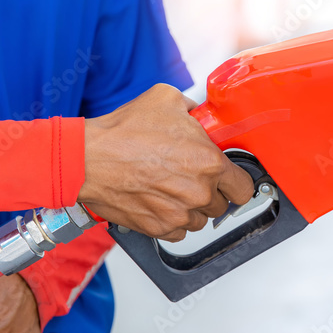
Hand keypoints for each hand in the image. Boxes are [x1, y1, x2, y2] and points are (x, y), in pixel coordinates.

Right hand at [80, 84, 254, 241]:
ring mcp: (179, 214)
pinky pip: (177, 232)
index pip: (243, 188)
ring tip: (169, 189)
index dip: (236, 183)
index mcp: (209, 162)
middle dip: (208, 191)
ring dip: (190, 208)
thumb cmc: (123, 131)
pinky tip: (158, 202)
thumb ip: (192, 109)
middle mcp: (199, 192)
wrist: (88, 158)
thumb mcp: (167, 100)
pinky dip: (170, 221)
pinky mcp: (158, 228)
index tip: (231, 182)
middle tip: (187, 177)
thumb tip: (198, 113)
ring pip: (199, 220)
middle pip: (220, 204)